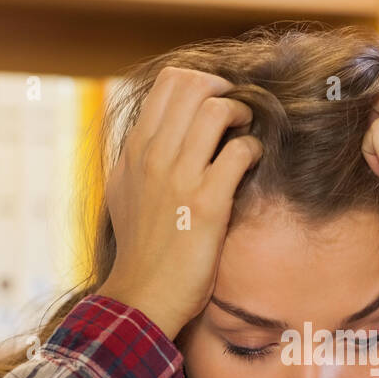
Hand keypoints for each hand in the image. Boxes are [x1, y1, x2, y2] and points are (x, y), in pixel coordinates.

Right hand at [98, 66, 261, 339]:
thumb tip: (157, 134)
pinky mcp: (207, 203)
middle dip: (225, 91)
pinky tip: (251, 165)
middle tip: (238, 114)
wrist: (143, 295)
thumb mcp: (125, 192)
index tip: (216, 100)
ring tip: (246, 134)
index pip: (168, 84)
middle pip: (194, 85)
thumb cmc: (140, 249)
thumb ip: (139, 159)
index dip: (202, 82)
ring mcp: (178, 177)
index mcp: (135, 150)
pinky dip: (253, 150)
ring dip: (242, 115)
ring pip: (217, 110)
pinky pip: (239, 151)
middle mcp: (153, 156)